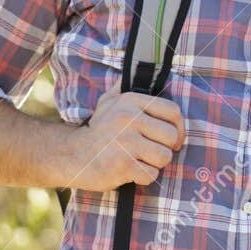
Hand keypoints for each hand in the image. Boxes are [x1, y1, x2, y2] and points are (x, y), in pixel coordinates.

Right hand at [67, 87, 184, 190]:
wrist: (71, 156)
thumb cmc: (98, 131)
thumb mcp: (107, 103)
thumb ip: (122, 89)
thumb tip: (132, 72)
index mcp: (131, 101)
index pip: (173, 111)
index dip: (179, 128)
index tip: (172, 139)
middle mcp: (128, 117)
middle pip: (172, 136)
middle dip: (165, 148)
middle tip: (151, 151)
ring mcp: (125, 141)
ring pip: (164, 157)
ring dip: (155, 164)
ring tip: (139, 160)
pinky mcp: (122, 164)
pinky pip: (151, 174)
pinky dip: (144, 177)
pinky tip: (130, 171)